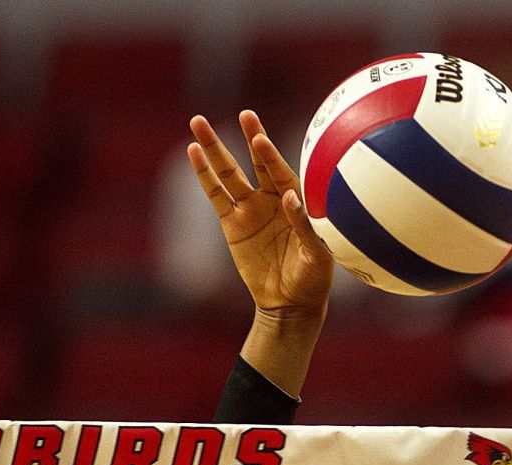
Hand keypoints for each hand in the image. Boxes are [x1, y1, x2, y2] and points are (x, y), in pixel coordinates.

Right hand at [188, 110, 333, 324]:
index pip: (282, 173)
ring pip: (229, 172)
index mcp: (298, 202)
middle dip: (251, 138)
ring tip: (198, 122)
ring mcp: (250, 208)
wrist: (290, 303)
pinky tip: (192, 152)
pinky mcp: (231, 222)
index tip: (260, 139)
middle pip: (257, 162)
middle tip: (245, 115)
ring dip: (214, 148)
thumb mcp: (318, 257)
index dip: (270, 157)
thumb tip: (290, 196)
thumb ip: (306, 227)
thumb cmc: (313, 279)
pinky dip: (203, 174)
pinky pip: (215, 194)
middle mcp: (272, 199)